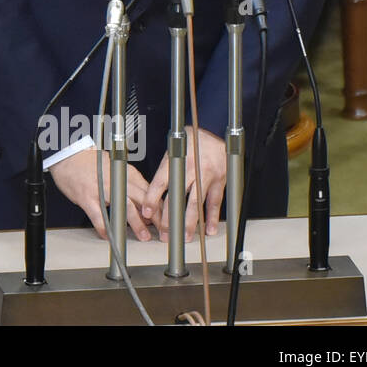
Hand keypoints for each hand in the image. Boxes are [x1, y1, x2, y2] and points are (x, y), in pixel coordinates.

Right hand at [48, 147, 153, 240]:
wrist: (67, 155)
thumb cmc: (91, 163)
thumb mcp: (115, 168)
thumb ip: (131, 184)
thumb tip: (145, 204)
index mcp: (125, 172)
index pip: (148, 191)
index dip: (158, 207)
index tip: (166, 219)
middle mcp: (116, 180)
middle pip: (141, 199)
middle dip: (154, 217)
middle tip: (162, 231)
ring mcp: (101, 189)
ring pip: (124, 207)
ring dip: (136, 223)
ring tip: (144, 236)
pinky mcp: (87, 197)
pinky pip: (99, 216)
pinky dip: (105, 228)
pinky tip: (110, 236)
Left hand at [141, 128, 226, 242]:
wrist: (214, 129)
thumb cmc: (191, 138)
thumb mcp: (172, 149)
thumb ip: (165, 170)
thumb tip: (152, 190)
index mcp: (176, 161)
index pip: (161, 183)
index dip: (152, 199)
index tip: (146, 212)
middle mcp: (190, 169)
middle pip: (178, 198)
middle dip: (170, 218)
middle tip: (164, 233)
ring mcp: (207, 176)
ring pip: (197, 204)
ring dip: (190, 223)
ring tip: (184, 237)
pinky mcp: (220, 180)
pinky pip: (215, 202)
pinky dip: (212, 217)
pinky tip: (208, 229)